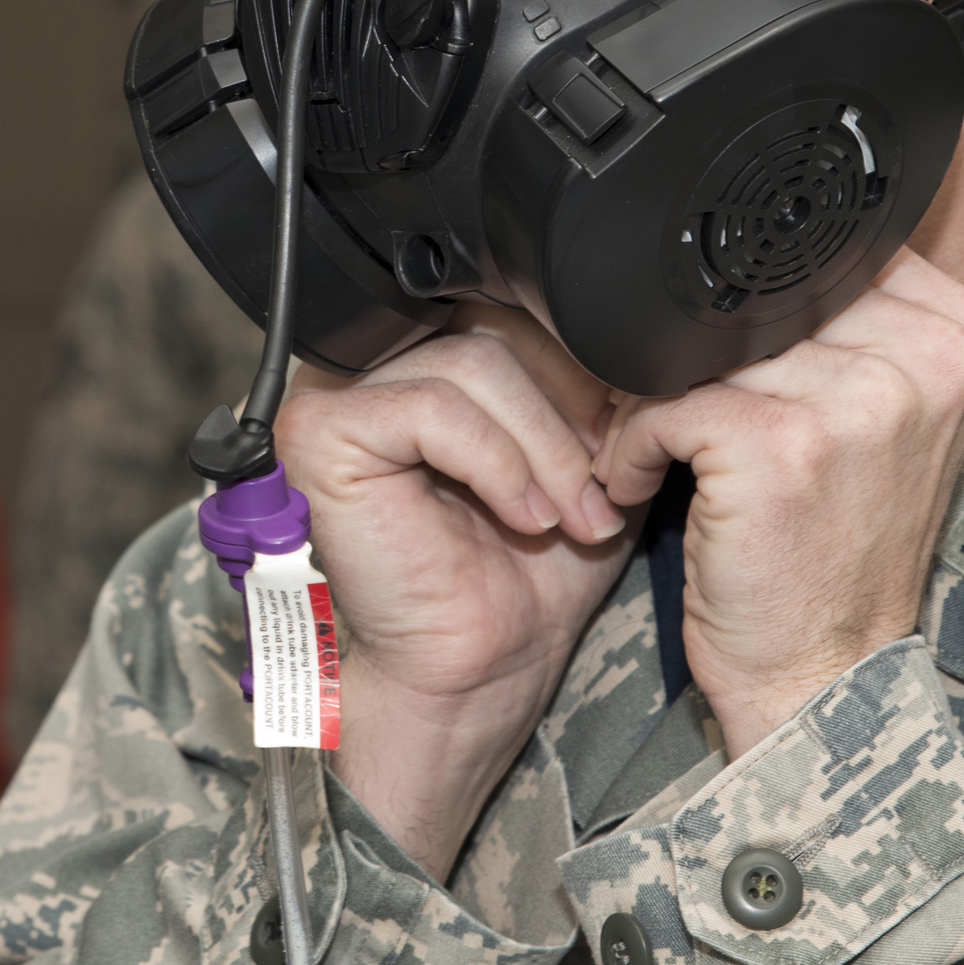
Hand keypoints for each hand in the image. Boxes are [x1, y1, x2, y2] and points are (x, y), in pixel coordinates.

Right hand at [274, 306, 632, 877]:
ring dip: (544, 445)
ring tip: (569, 513)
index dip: (583, 361)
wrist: (481, 666)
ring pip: (475, 362)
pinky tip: (524, 516)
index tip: (623, 434)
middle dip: (570, 404)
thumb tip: (638, 318)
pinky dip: (498, 463)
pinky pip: (433, 408)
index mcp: (429, 342)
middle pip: (497, 320)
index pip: (514, 298)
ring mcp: (337, 388)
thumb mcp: (588, 446)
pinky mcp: (323, 432)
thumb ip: (598, 374)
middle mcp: (372, 354)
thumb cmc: (527, 568)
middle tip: (604, 482)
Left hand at [594, 248, 963, 757]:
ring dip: (652, 400)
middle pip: (762, 298)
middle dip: (697, 352)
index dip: (761, 303)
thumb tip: (761, 246)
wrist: (829, 681)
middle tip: (673, 412)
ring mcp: (852, 401)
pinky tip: (638, 484)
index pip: (827, 253)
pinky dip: (631, 445)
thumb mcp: (888, 421)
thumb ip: (854, 326)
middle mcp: (919, 359)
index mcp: (959, 335)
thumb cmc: (846, 551)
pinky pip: (665, 403)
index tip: (735, 364)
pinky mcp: (777, 444)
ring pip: (704, 347)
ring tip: (652, 450)